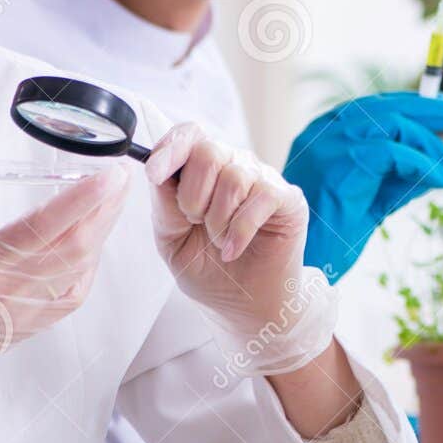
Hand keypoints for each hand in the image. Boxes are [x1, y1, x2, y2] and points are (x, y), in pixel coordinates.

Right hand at [0, 133, 128, 441]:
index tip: (109, 177)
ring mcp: (19, 312)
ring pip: (78, 271)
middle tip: (123, 178)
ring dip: (101, 236)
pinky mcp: (24, 327)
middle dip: (105, 210)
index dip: (82, 201)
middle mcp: (5, 289)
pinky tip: (92, 250)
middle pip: (74, 247)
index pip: (42, 227)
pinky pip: (69, 298)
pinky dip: (88, 271)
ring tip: (113, 204)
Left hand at [145, 124, 332, 373]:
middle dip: (192, 196)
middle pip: (208, 151)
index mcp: (202, 170)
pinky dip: (239, 230)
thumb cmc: (208, 270)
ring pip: (233, 176)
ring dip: (217, 219)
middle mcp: (234, 166)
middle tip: (196, 223)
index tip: (154, 174)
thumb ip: (164, 204)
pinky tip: (233, 249)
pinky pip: (261, 197)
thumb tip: (159, 171)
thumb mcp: (171, 239)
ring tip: (218, 242)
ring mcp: (263, 180)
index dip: (170, 148)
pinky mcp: (288, 199)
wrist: (242, 307)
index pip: (189, 135)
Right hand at [283, 92, 442, 281]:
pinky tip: (440, 180)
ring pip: (393, 125)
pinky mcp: (343, 164)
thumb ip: (398, 178)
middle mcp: (325, 132)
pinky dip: (423, 164)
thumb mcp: (371, 199)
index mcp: (326, 135)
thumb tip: (438, 166)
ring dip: (430, 146)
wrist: (301, 263)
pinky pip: (393, 153)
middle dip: (430, 110)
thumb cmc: (329, 236)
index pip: (375, 107)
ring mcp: (331, 145)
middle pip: (386, 106)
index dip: (414, 105)